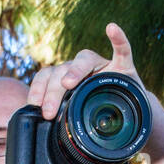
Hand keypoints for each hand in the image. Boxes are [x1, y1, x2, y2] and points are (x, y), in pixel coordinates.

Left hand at [27, 21, 145, 119]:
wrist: (131, 117)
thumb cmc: (100, 116)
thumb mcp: (77, 121)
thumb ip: (59, 122)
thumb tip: (32, 134)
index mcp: (66, 80)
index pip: (47, 77)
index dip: (38, 89)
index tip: (34, 107)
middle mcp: (81, 70)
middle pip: (63, 70)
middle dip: (53, 91)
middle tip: (48, 111)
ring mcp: (103, 66)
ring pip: (85, 59)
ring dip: (75, 69)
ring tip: (68, 83)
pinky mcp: (124, 66)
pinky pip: (122, 49)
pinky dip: (118, 38)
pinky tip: (111, 28)